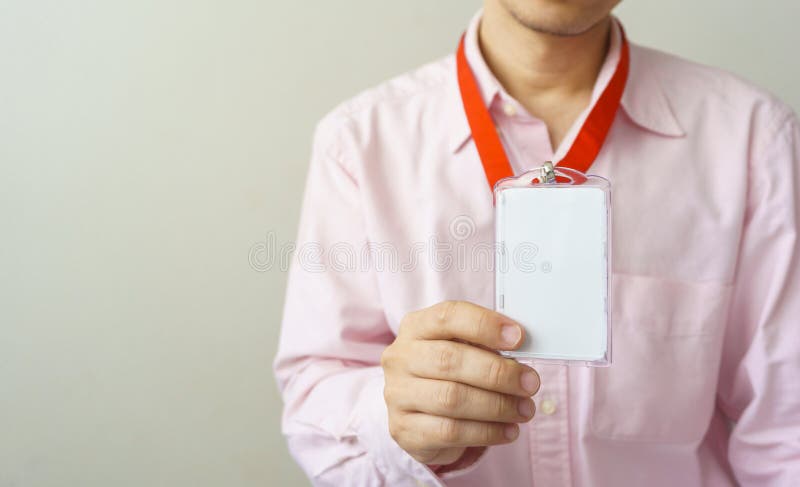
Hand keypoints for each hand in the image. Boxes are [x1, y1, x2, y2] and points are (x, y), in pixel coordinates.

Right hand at [381, 301, 539, 466]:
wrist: (414, 412)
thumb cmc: (446, 373)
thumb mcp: (462, 348)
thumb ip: (487, 345)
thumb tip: (522, 350)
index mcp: (416, 327)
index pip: (447, 316)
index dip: (485, 325)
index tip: (518, 337)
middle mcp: (400, 358)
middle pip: (450, 360)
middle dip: (498, 372)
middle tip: (530, 383)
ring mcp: (397, 395)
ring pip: (451, 399)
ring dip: (497, 406)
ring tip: (524, 409)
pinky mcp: (404, 429)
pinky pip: (450, 432)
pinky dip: (486, 432)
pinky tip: (508, 430)